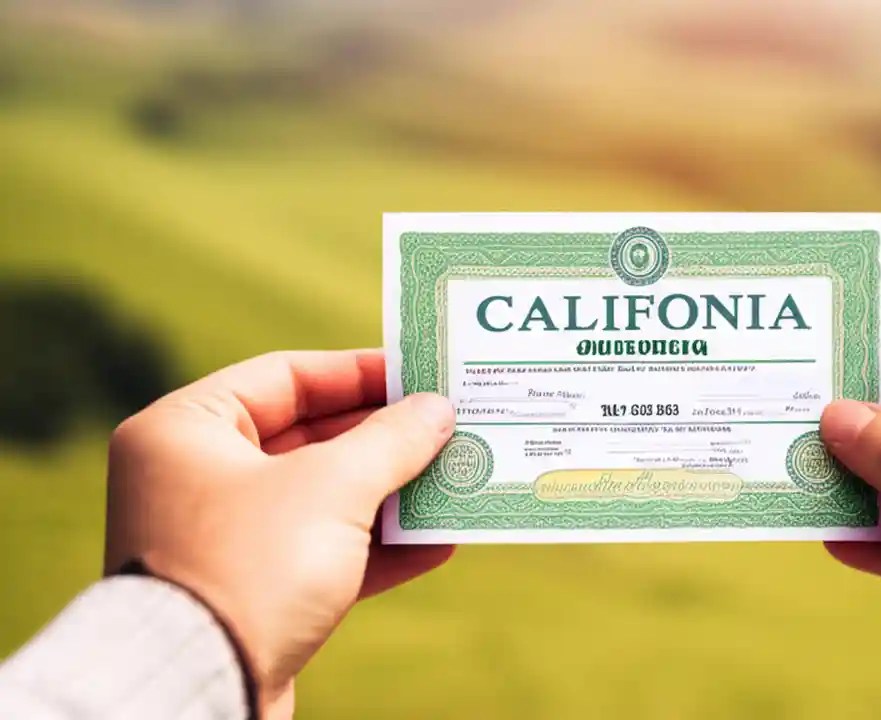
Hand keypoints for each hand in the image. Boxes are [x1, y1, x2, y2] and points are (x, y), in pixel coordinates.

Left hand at [104, 350, 454, 715]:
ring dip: (390, 492)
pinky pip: (323, 553)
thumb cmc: (253, 566)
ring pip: (322, 498)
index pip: (285, 376)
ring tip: (453, 480)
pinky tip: (436, 543)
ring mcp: (222, 539)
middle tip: (448, 426)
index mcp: (185, 429)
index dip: (359, 372)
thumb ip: (391, 439)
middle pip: (308, 437)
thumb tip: (436, 410)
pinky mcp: (250, 593)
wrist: (202, 690)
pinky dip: (377, 547)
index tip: (420, 374)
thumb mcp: (334, 486)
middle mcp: (194, 478)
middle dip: (385, 437)